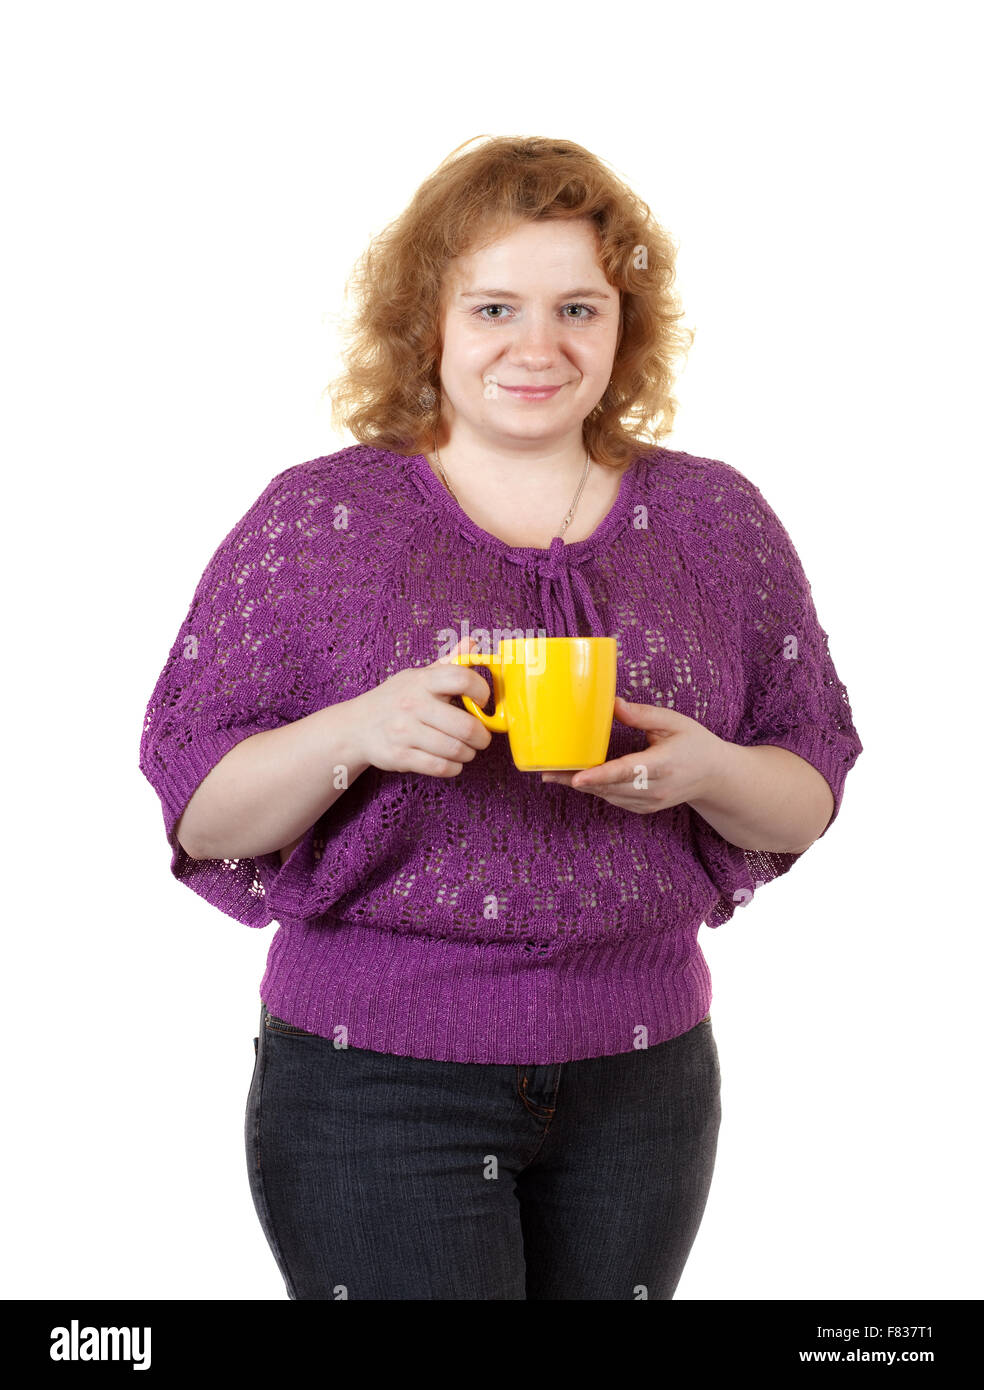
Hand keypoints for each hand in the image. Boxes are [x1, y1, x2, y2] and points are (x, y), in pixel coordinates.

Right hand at [354, 636, 493, 777]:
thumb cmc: (394, 700)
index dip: (481, 690)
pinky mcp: (400, 756)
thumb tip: (474, 643)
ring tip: (466, 750)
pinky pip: (440, 767)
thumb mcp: (418, 676)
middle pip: (465, 726)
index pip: (461, 678)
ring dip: (469, 753)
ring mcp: (405, 732)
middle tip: (481, 737)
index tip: (483, 701)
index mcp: (422, 681)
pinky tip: (452, 761)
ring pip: (455, 750)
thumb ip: (449, 663)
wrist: (356, 726)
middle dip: (482, 736)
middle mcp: (413, 704)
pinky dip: (454, 768)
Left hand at [540, 696, 728, 813]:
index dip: (600, 775)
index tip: (576, 777)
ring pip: (608, 796)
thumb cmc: (694, 743)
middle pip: (610, 787)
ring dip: (582, 786)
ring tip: (552, 774)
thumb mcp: (674, 722)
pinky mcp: (644, 809)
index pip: (628, 771)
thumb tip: (611, 704)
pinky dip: (596, 790)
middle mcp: (656, 788)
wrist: (715, 777)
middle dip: (576, 780)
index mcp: (664, 764)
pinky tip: (578, 779)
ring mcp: (650, 802)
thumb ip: (643, 714)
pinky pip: (614, 800)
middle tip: (546, 771)